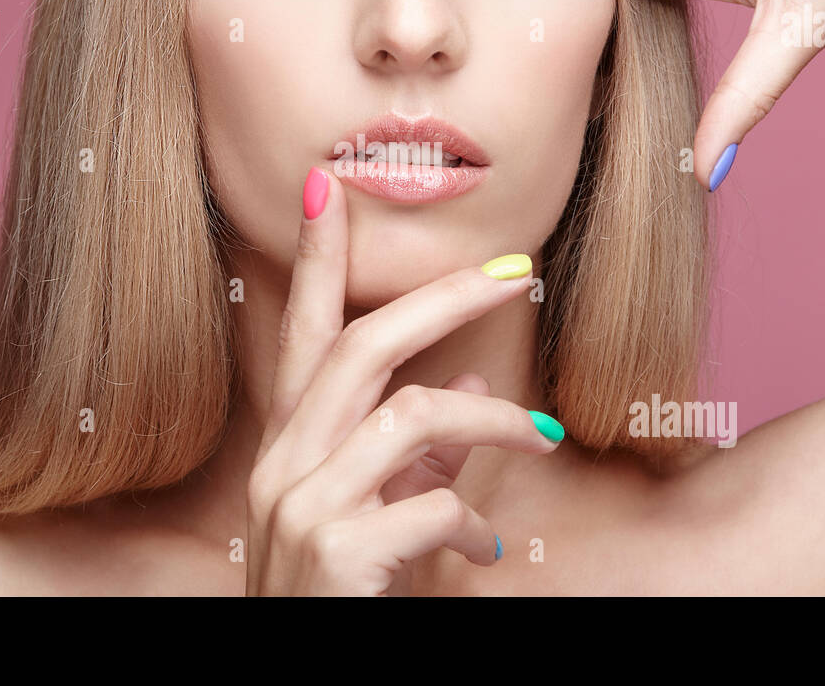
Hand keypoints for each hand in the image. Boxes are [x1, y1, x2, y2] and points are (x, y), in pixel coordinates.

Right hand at [244, 167, 563, 594]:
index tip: (325, 187)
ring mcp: (301, 507)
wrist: (297, 681)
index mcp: (289, 446)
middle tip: (517, 271)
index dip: (315, 260)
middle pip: (364, 346)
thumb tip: (483, 392)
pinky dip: (473, 522)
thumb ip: (422, 458)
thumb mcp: (374, 519)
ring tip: (541, 434)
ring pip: (411, 416)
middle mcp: (283, 463)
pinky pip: (429, 509)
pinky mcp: (333, 555)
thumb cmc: (341, 596)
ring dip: (491, 419)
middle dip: (445, 298)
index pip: (300, 332)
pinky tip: (487, 553)